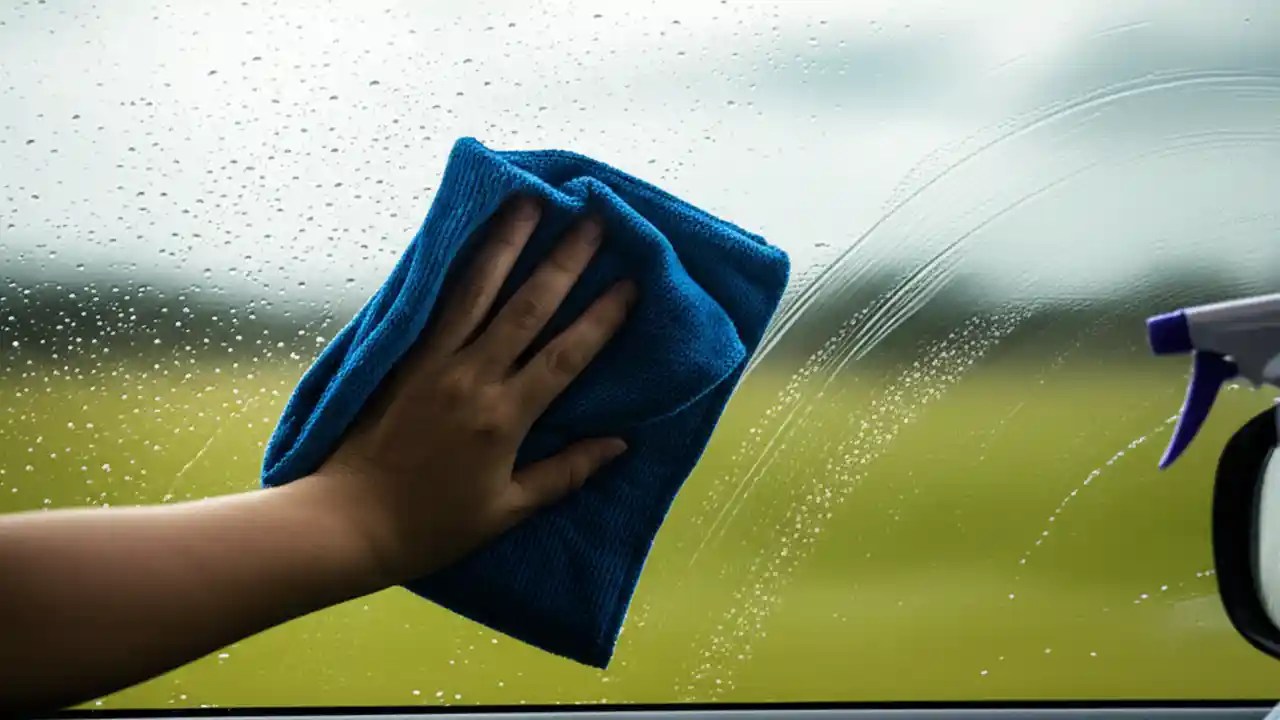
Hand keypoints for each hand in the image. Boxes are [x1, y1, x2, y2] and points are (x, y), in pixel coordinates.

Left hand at [308, 196, 635, 584]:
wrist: (347, 522)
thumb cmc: (431, 525)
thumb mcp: (507, 511)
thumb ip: (563, 474)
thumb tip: (618, 444)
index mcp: (504, 417)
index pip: (566, 355)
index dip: (602, 317)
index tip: (631, 281)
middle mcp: (473, 377)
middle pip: (528, 306)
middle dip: (565, 259)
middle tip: (593, 217)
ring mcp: (434, 362)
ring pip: (478, 289)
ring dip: (507, 242)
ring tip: (529, 200)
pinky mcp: (403, 358)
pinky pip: (437, 302)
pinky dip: (458, 267)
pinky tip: (472, 239)